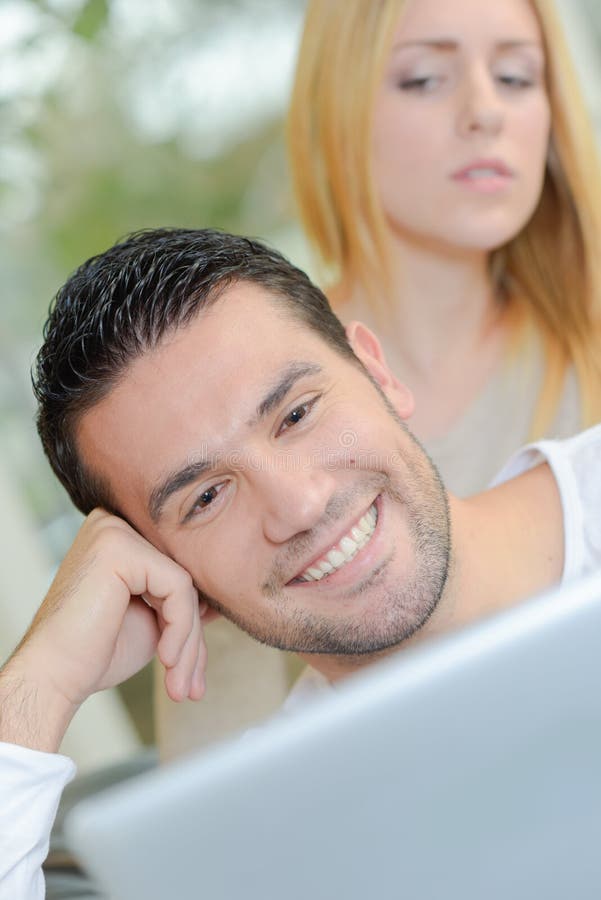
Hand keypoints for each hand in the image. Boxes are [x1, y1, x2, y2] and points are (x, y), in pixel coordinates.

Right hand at [0, 509, 206, 751]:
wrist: (54, 676)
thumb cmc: (95, 652)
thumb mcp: (154, 620)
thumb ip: (183, 602)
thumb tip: (220, 598)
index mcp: (120, 535)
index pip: (176, 571)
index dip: (193, 621)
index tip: (195, 665)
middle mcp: (115, 523)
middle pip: (182, 576)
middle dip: (193, 637)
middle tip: (190, 684)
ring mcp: (115, 531)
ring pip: (185, 585)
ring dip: (189, 641)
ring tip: (179, 681)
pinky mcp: (119, 547)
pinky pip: (177, 586)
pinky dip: (180, 628)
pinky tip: (164, 657)